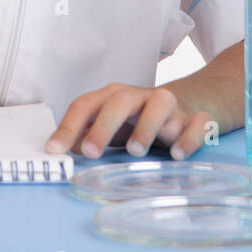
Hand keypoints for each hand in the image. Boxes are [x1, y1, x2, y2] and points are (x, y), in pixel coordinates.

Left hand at [44, 83, 214, 160]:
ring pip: (161, 104)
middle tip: (91, 151)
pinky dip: (188, 137)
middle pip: (120, 101)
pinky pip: (197, 123)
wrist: (191, 102)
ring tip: (135, 151)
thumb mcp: (113, 124)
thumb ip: (87, 134)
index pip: (86, 104)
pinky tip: (177, 154)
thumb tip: (62, 149)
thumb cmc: (141, 117)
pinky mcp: (196, 118)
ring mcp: (171, 106)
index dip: (68, 126)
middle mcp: (141, 97)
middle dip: (104, 125)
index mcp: (115, 96)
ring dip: (146, 126)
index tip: (54, 150)